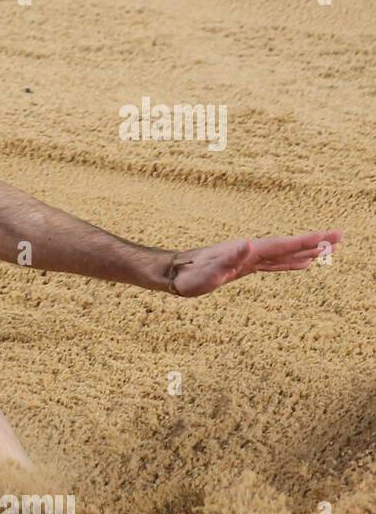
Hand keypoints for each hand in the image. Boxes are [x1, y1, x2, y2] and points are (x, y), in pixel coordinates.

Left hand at [168, 230, 341, 296]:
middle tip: (341, 237)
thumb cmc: (189, 276)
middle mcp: (250, 251)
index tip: (329, 236)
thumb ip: (228, 259)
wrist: (173, 275)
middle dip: (314, 241)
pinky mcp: (244, 267)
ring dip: (305, 251)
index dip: (307, 240)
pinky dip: (290, 262)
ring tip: (329, 249)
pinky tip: (302, 263)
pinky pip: (273, 263)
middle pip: (288, 245)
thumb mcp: (208, 272)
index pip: (283, 245)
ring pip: (283, 254)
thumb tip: (248, 243)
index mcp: (247, 252)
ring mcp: (248, 259)